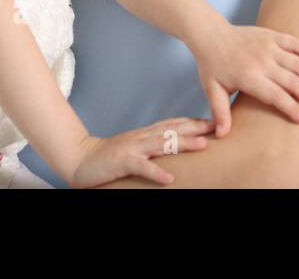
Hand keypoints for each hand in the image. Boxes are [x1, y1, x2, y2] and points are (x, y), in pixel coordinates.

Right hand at [67, 116, 214, 187]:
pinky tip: (169, 177)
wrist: (80, 159)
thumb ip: (154, 144)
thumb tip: (177, 146)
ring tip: (202, 145)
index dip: (195, 121)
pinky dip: (156, 171)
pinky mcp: (122, 161)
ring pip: (161, 143)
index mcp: (146, 133)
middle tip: (218, 126)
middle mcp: (142, 136)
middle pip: (173, 129)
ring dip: (183, 143)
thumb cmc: (112, 156)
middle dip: (196, 127)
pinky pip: (141, 166)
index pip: (174, 123)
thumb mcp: (136, 147)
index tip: (215, 121)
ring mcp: (132, 147)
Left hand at [191, 24, 298, 136]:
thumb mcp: (212, 90)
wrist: (211, 35)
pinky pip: (294, 42)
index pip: (275, 95)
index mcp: (248, 77)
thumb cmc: (213, 66)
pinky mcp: (272, 35)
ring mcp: (268, 47)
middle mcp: (261, 62)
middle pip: (291, 81)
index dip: (291, 107)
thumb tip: (221, 135)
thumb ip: (219, 112)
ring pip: (297, 63)